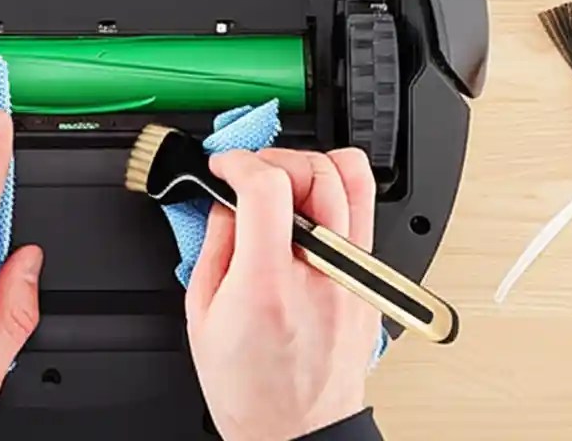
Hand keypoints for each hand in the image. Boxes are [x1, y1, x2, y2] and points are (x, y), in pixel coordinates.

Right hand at [187, 148, 380, 440]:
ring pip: (354, 180)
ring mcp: (354, 276)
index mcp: (269, 285)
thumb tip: (224, 202)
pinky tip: (309, 208)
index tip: (224, 166)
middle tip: (250, 174)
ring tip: (285, 182)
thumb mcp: (202, 315)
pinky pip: (364, 213)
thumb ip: (214, 246)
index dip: (239, 161)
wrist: (296, 431)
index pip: (266, 186)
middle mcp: (321, 274)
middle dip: (274, 158)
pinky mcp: (369, 280)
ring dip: (312, 166)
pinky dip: (336, 194)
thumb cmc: (249, 388)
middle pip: (316, 171)